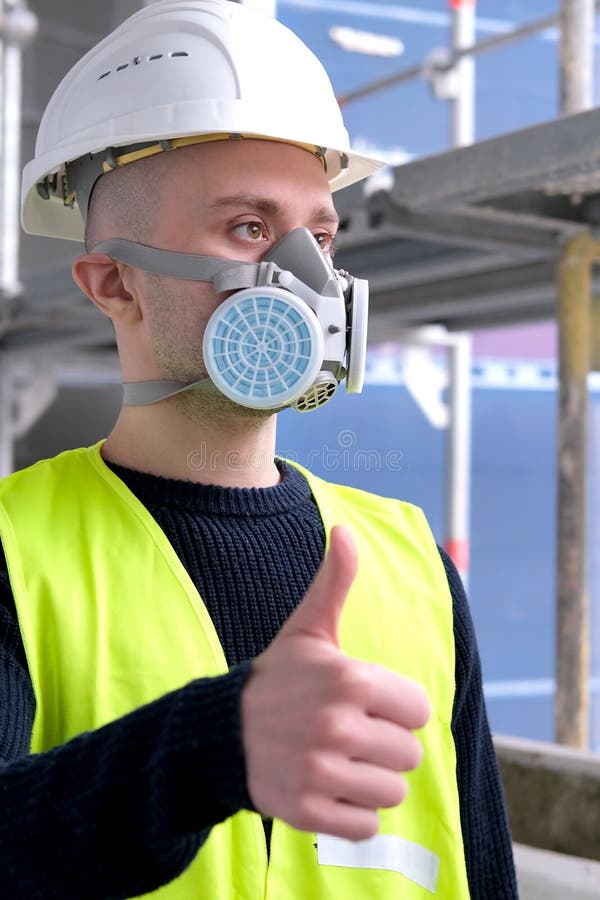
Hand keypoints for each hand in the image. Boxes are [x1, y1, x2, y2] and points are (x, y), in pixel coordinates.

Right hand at [241, 524, 429, 840]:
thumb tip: (345, 530)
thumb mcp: (308, 629)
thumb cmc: (278, 678)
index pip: (418, 710)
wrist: (223, 731)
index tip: (364, 703)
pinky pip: (366, 826)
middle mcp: (339, 727)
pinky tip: (327, 788)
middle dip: (383, 746)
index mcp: (351, 680)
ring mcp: (321, 773)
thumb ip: (335, 582)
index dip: (395, 707)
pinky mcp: (308, 812)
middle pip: (408, 755)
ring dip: (370, 781)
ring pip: (391, 792)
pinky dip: (352, 814)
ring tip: (337, 760)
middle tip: (346, 733)